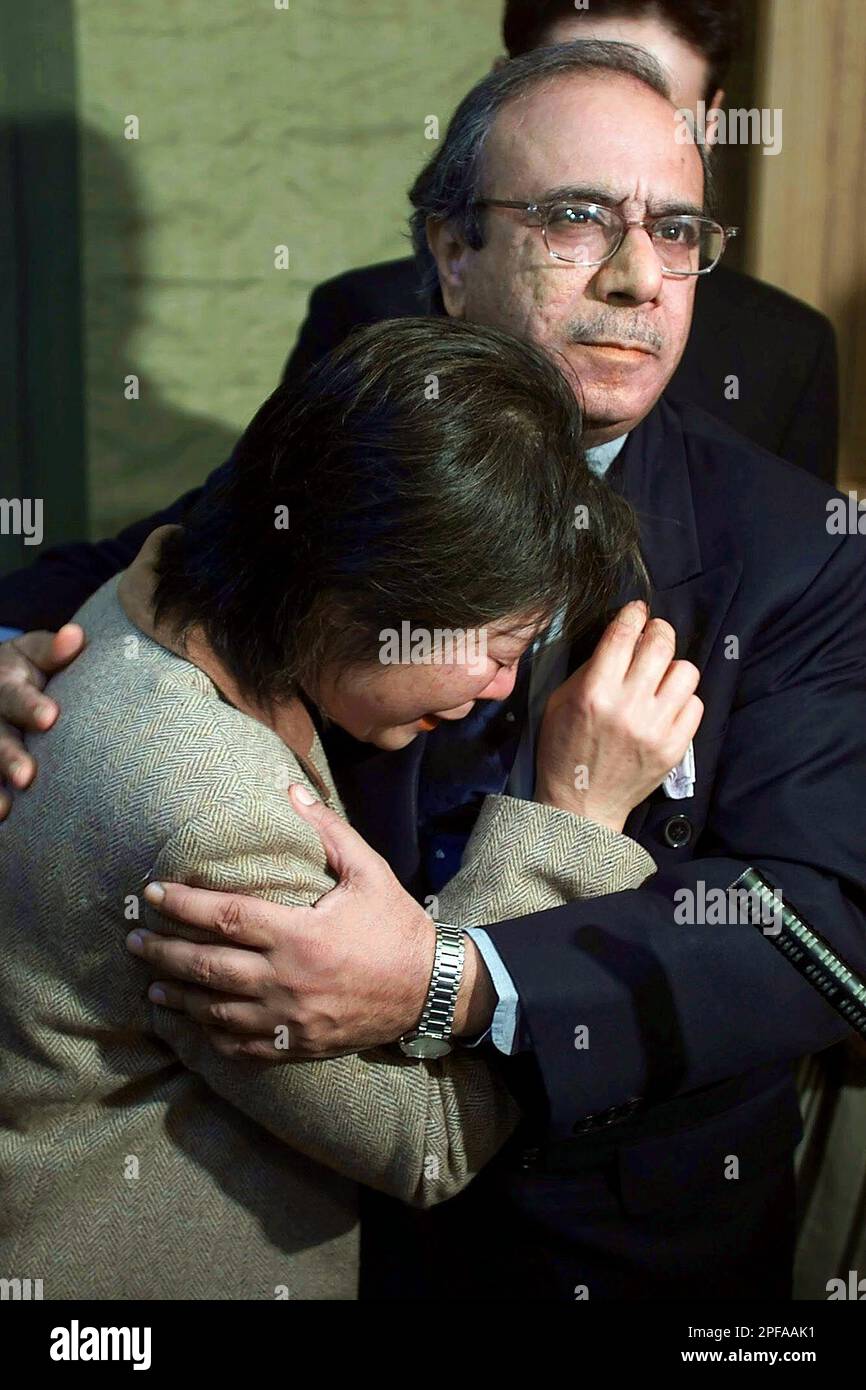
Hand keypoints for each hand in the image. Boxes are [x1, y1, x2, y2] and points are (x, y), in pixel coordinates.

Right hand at [0, 624, 85, 818]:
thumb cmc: (29, 671)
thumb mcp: (35, 653)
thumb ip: (55, 650)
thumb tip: (75, 636)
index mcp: (3, 682)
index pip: (15, 694)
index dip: (30, 706)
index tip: (50, 718)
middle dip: (8, 756)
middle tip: (27, 777)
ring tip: (5, 809)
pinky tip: (1, 819)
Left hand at [128, 784, 494, 1057]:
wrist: (429, 990)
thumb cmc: (397, 927)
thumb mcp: (369, 873)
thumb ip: (327, 833)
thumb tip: (291, 791)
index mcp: (300, 935)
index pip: (226, 918)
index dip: (183, 906)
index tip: (153, 895)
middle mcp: (286, 980)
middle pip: (206, 967)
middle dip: (163, 953)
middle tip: (133, 942)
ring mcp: (288, 1020)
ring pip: (215, 1011)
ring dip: (178, 997)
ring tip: (151, 984)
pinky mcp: (296, 1046)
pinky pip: (241, 1045)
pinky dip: (211, 1033)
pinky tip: (193, 1021)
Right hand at [535, 600, 702, 831]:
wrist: (581, 804)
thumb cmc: (564, 750)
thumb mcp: (559, 702)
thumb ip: (590, 669)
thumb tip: (622, 637)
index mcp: (595, 693)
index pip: (624, 635)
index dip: (634, 614)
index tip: (638, 610)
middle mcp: (628, 707)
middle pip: (661, 645)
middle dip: (659, 631)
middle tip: (653, 636)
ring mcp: (656, 728)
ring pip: (686, 671)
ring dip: (672, 668)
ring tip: (660, 678)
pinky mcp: (675, 747)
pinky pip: (695, 704)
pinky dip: (682, 700)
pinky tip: (666, 706)